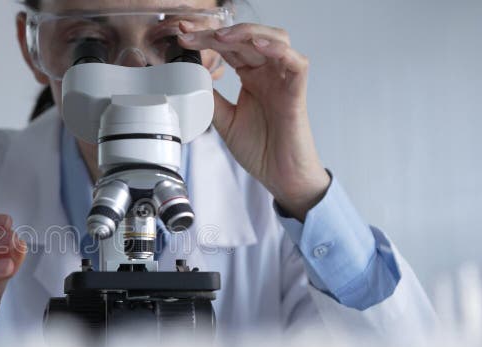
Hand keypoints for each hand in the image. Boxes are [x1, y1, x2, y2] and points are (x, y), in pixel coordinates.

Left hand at [178, 22, 330, 220]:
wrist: (280, 176)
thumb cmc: (260, 150)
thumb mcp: (224, 120)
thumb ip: (210, 99)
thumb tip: (189, 81)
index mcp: (252, 77)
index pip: (230, 48)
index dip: (207, 39)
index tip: (184, 38)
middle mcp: (269, 74)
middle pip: (248, 39)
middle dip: (218, 34)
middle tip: (193, 36)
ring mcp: (283, 81)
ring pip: (275, 40)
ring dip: (247, 34)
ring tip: (221, 37)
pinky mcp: (297, 93)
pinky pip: (296, 63)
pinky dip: (280, 50)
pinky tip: (259, 46)